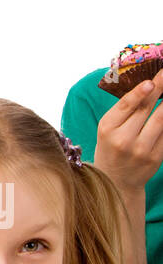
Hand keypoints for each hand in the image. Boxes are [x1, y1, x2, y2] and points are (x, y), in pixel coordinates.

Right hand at [93, 77, 162, 192]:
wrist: (116, 182)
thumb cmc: (111, 150)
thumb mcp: (108, 130)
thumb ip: (124, 110)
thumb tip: (149, 85)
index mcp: (107, 130)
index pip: (125, 106)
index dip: (139, 93)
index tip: (150, 82)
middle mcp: (123, 140)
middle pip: (147, 109)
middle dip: (160, 89)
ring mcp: (141, 150)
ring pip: (162, 119)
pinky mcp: (156, 157)